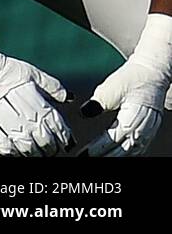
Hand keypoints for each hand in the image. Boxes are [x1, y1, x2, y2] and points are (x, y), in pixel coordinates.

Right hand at [0, 24, 72, 155]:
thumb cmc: (6, 69)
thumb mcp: (33, 73)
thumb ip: (53, 87)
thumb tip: (69, 97)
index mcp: (35, 101)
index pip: (56, 126)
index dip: (64, 137)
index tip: (66, 141)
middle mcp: (22, 113)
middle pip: (43, 140)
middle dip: (51, 147)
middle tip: (53, 149)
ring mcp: (5, 120)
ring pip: (25, 146)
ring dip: (34, 152)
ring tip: (38, 152)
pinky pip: (3, 144)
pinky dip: (12, 151)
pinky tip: (18, 151)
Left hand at [80, 14, 171, 156]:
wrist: (152, 73)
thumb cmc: (132, 79)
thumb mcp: (111, 88)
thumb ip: (98, 103)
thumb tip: (83, 113)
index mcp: (132, 120)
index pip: (111, 140)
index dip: (96, 149)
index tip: (82, 153)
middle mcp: (142, 130)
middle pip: (121, 151)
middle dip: (103, 156)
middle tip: (85, 159)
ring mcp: (147, 132)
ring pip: (130, 152)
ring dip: (113, 157)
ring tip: (96, 158)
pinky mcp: (148, 130)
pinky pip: (136, 148)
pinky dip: (125, 154)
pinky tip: (114, 155)